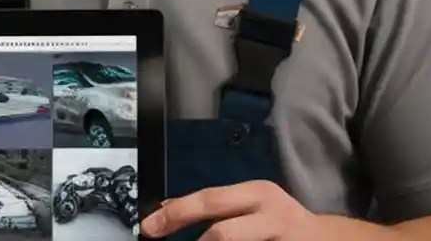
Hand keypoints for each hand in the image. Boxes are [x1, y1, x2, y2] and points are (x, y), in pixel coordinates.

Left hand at [140, 180, 324, 239]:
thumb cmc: (280, 223)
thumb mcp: (249, 206)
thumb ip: (214, 207)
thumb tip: (165, 212)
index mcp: (256, 194)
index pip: (209, 200)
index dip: (175, 214)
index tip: (147, 227)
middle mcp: (271, 215)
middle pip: (222, 232)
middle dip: (192, 240)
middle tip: (158, 238)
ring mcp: (282, 239)